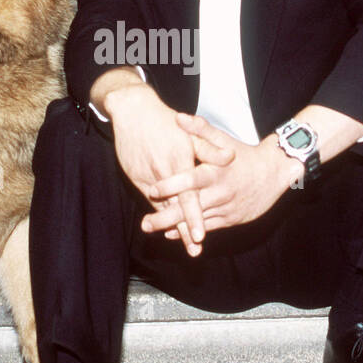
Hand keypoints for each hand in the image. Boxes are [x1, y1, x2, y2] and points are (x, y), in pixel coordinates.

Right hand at [104, 84, 214, 255]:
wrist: (132, 112)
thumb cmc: (164, 121)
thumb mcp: (189, 130)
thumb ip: (210, 146)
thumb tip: (230, 157)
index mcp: (178, 163)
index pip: (188, 197)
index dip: (194, 218)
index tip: (201, 236)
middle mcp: (162, 175)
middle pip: (175, 209)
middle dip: (184, 231)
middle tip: (195, 250)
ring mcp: (147, 178)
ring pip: (162, 207)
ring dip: (171, 226)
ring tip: (185, 245)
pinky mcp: (136, 178)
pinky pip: (150, 201)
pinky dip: (160, 213)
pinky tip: (167, 227)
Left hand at [142, 114, 299, 237]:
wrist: (274, 173)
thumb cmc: (244, 154)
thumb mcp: (223, 140)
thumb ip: (200, 130)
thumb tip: (178, 118)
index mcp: (217, 171)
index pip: (192, 180)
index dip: (172, 186)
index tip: (152, 189)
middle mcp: (221, 192)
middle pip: (191, 208)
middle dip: (166, 217)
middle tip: (144, 223)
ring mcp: (226, 208)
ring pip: (198, 222)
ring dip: (175, 228)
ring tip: (152, 229)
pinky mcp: (231, 220)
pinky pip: (208, 228)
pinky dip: (189, 232)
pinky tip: (171, 234)